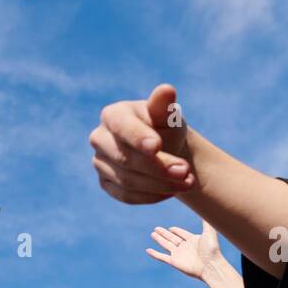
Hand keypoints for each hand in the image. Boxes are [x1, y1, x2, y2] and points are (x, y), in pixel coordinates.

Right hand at [89, 84, 193, 204]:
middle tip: (186, 172)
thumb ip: (164, 105)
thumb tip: (166, 90)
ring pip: (127, 180)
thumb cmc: (165, 126)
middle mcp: (100, 139)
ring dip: (159, 184)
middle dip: (157, 167)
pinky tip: (172, 191)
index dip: (138, 138)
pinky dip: (151, 196)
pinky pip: (126, 195)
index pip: (122, 128)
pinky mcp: (106, 183)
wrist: (164, 148)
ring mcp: (100, 163)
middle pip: (125, 159)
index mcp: (113, 115)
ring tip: (188, 182)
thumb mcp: (168, 115)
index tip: (157, 147)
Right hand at [146, 220, 226, 280]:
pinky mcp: (174, 261)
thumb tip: (207, 208)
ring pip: (166, 245)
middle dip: (164, 233)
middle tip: (156, 228)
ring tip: (152, 234)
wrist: (210, 266)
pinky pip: (161, 257)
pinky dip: (154, 254)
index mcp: (192, 240)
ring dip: (159, 239)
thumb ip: (206, 221)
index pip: (181, 234)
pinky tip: (148, 250)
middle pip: (171, 238)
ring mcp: (178, 254)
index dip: (176, 231)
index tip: (171, 228)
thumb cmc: (212, 249)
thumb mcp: (209, 232)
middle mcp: (184, 247)